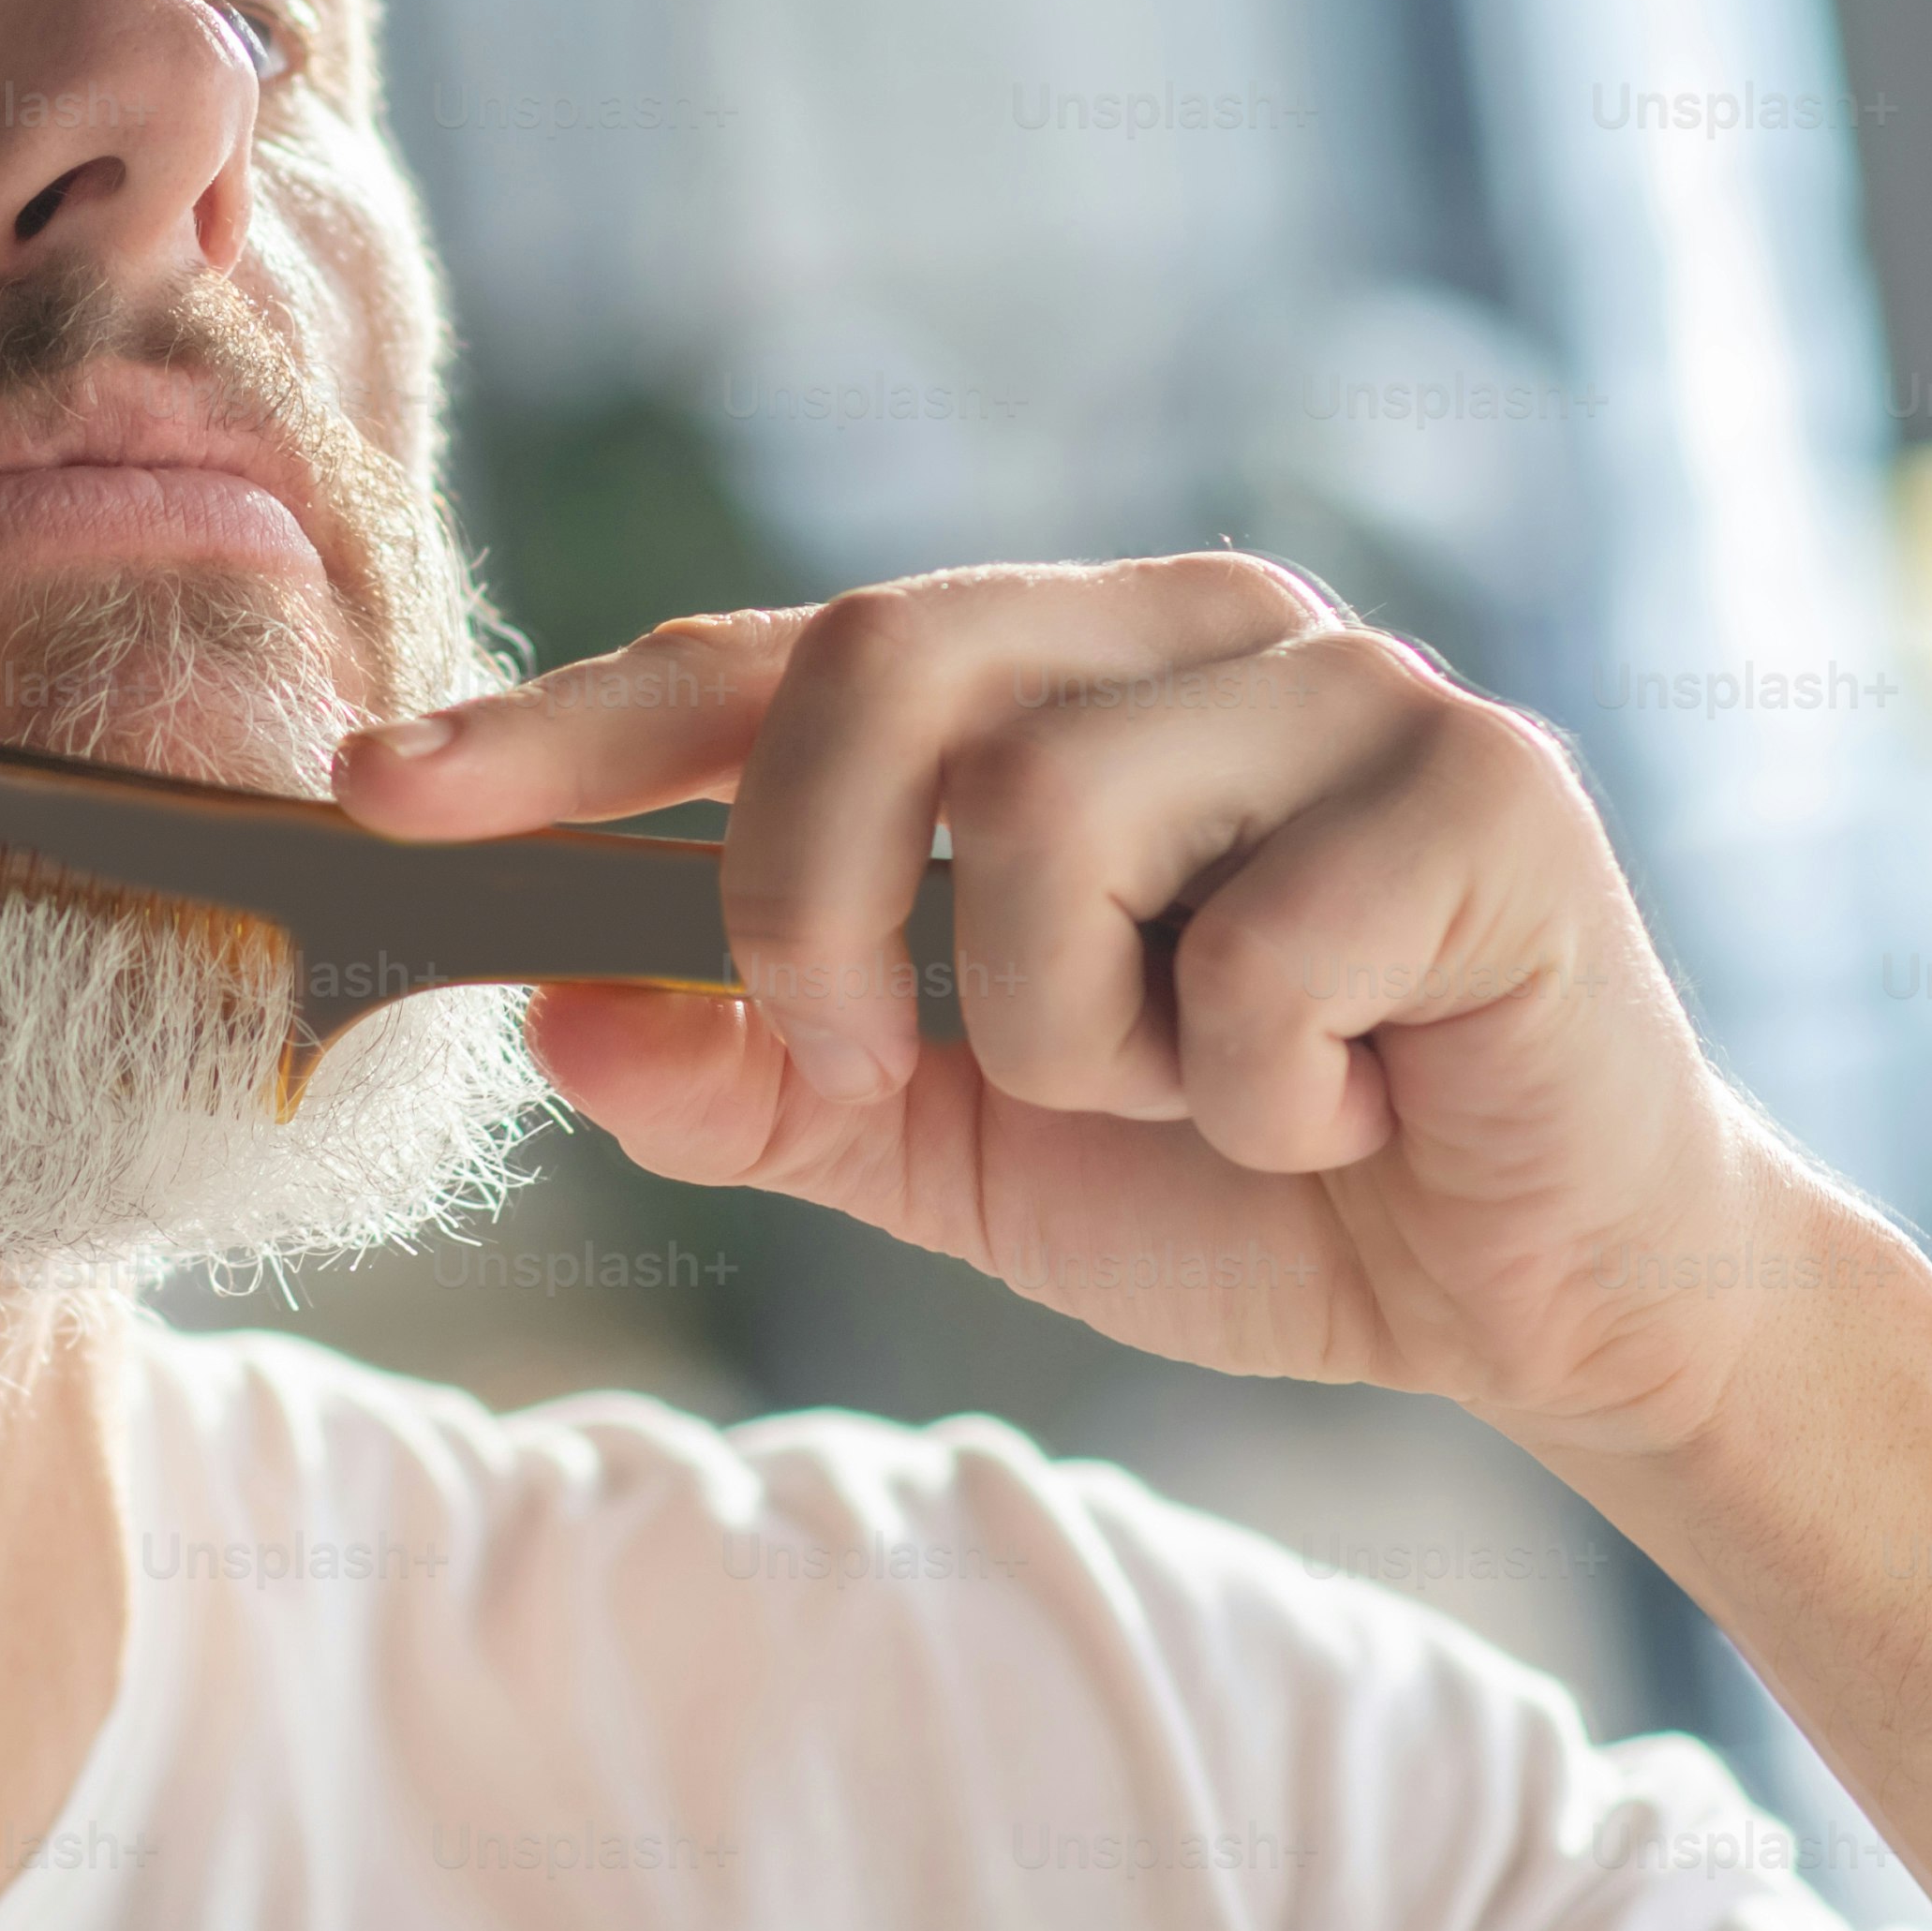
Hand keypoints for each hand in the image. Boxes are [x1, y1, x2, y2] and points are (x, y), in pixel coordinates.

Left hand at [330, 556, 1814, 1460]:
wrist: (1552, 1305)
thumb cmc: (1254, 1184)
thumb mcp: (956, 1148)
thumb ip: (764, 1078)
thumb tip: (553, 1017)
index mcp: (1056, 671)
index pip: (764, 656)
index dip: (564, 727)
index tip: (379, 799)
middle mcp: (1192, 625)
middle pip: (880, 669)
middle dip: (804, 899)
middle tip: (864, 1064)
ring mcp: (1349, 683)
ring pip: (1048, 818)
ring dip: (1077, 1037)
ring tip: (1208, 1089)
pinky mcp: (1493, 784)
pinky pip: (1248, 949)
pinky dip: (1257, 1092)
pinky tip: (1356, 1106)